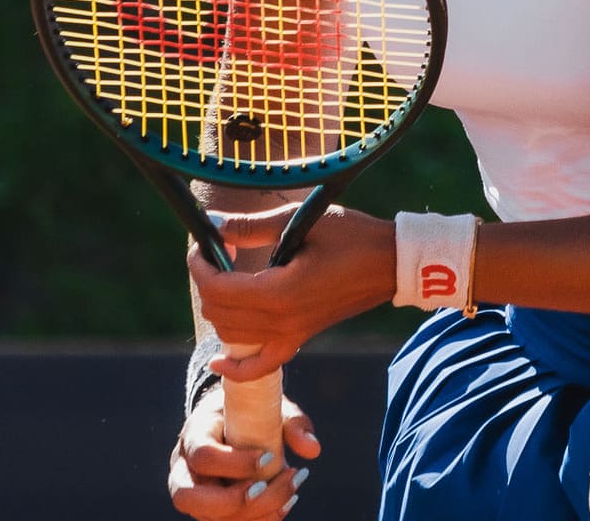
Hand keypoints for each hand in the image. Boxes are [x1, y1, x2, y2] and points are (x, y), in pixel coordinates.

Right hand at [169, 385, 321, 518]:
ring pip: (208, 518)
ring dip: (252, 513)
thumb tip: (313, 449)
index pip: (202, 455)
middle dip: (232, 500)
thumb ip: (293, 423)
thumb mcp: (270, 406)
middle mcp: (185, 468)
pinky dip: (259, 520)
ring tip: (288, 496)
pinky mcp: (209, 509)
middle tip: (265, 487)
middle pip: (188, 497)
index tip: (269, 456)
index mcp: (195, 433)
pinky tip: (284, 504)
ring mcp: (193, 493)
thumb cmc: (251, 412)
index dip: (235, 463)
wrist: (233, 421)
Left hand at [188, 202, 394, 380]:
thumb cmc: (351, 236)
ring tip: (223, 277)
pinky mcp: (299, 339)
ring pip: (231, 335)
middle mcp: (281, 321)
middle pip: (219, 312)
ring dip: (218, 308)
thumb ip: (252, 227)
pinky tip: (219, 361)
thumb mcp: (300, 222)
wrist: (389, 263)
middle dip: (206, 282)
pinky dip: (236, 368)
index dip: (199, 265)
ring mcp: (290, 334)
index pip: (218, 288)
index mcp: (280, 291)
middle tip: (213, 252)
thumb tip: (211, 224)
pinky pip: (260, 366)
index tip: (200, 243)